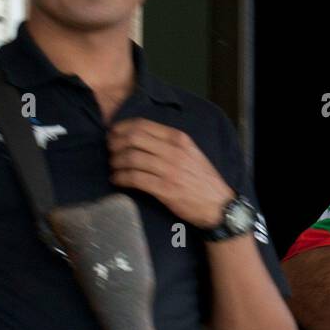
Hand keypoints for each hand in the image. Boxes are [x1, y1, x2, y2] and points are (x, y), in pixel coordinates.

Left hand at [107, 118, 234, 227]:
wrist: (219, 205)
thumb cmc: (202, 179)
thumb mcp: (190, 152)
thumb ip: (169, 144)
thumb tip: (140, 139)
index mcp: (178, 139)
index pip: (142, 125)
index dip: (122, 128)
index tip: (113, 134)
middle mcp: (173, 151)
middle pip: (133, 139)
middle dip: (115, 143)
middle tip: (110, 151)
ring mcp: (168, 170)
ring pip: (131, 158)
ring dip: (116, 162)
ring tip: (113, 167)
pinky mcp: (164, 189)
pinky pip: (135, 178)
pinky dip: (121, 178)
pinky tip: (117, 180)